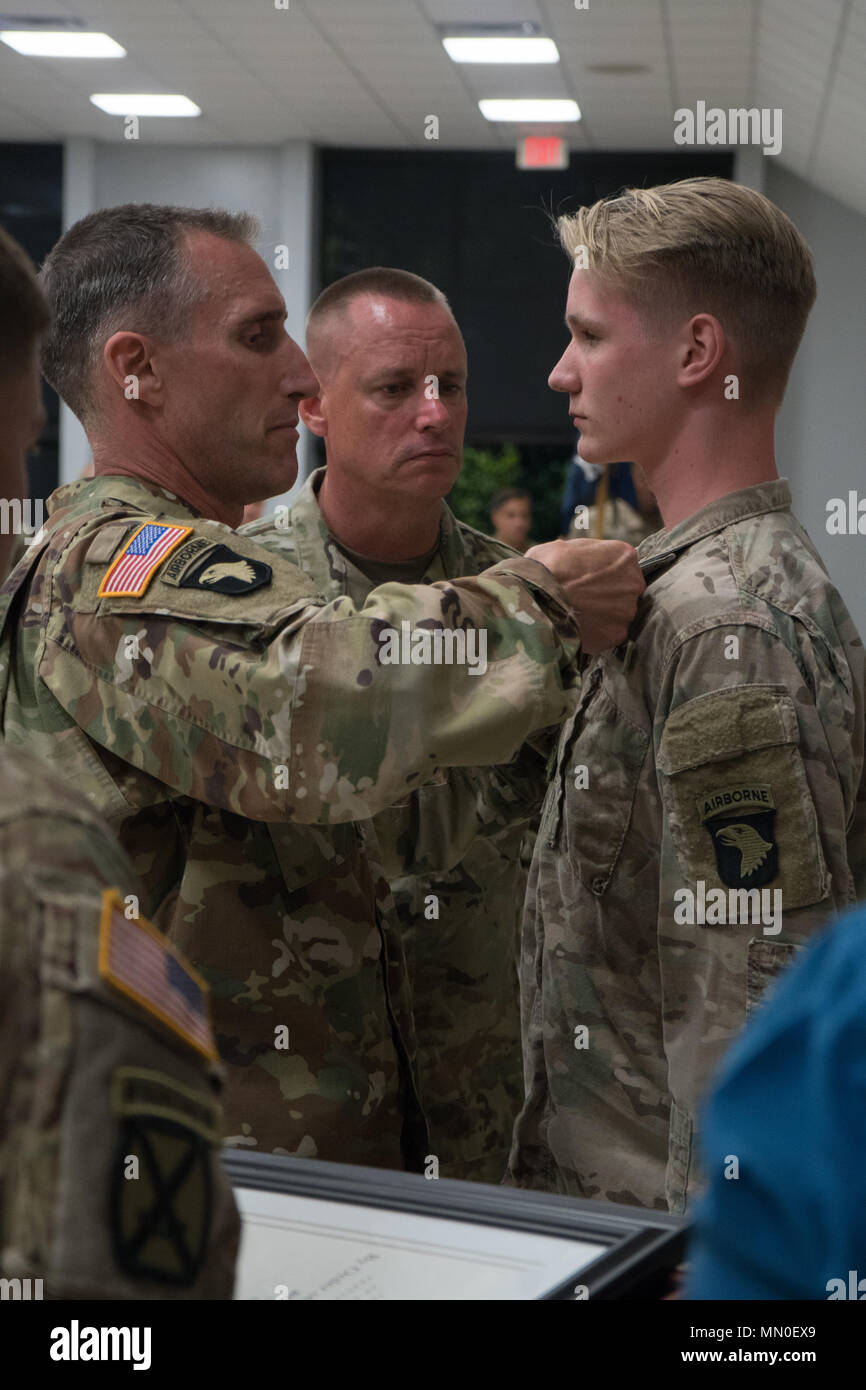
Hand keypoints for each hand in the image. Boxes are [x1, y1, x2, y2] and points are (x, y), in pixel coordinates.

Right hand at [525, 538, 644, 653]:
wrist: (535, 599)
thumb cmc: (546, 569)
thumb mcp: (564, 546)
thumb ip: (585, 553)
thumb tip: (580, 559)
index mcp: (624, 556)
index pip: (624, 566)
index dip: (605, 574)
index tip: (591, 580)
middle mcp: (633, 583)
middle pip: (625, 592)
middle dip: (607, 595)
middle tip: (585, 599)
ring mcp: (627, 611)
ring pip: (619, 615)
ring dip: (603, 616)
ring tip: (579, 615)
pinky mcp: (617, 634)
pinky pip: (609, 635)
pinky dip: (597, 634)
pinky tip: (579, 628)